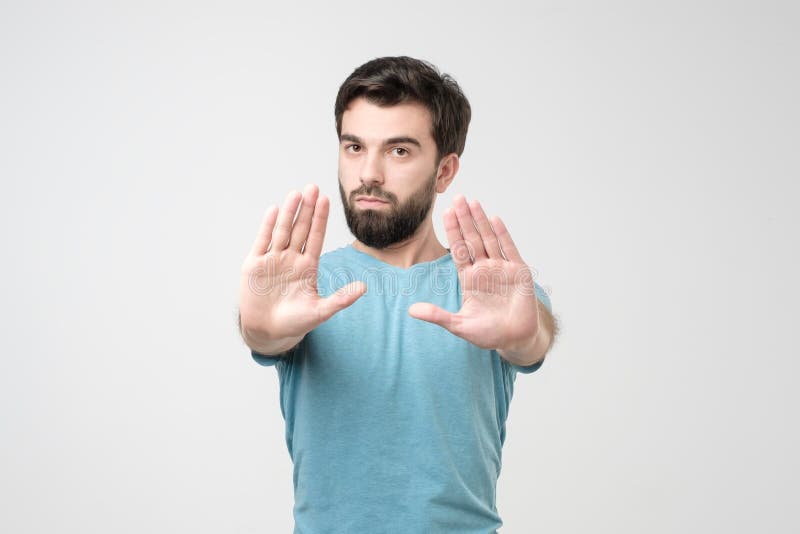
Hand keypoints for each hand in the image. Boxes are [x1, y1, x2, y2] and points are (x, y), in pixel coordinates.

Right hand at [238, 184, 365, 352]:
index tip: (326, 200)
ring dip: (289, 213)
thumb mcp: (321, 312)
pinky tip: (274, 211)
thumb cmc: (295, 323)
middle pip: (300, 229)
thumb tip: (364, 287)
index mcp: (307, 267)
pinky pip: (262, 242)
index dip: (320, 219)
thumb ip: (341, 299)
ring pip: (282, 231)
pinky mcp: (254, 265)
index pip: (315, 237)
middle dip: (306, 209)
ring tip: (296, 194)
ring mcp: (272, 260)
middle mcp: (291, 259)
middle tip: (313, 187)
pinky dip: (267, 227)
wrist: (268, 332)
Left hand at [408, 195, 540, 353]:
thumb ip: (437, 316)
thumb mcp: (459, 325)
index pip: (458, 250)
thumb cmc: (488, 333)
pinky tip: (494, 219)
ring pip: (489, 239)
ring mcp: (502, 268)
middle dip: (464, 219)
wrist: (516, 339)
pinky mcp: (519, 271)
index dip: (452, 231)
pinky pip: (509, 248)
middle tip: (457, 198)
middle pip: (472, 239)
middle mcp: (485, 269)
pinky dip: (502, 234)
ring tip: (473, 202)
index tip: (445, 213)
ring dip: (481, 221)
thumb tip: (410, 311)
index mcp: (469, 279)